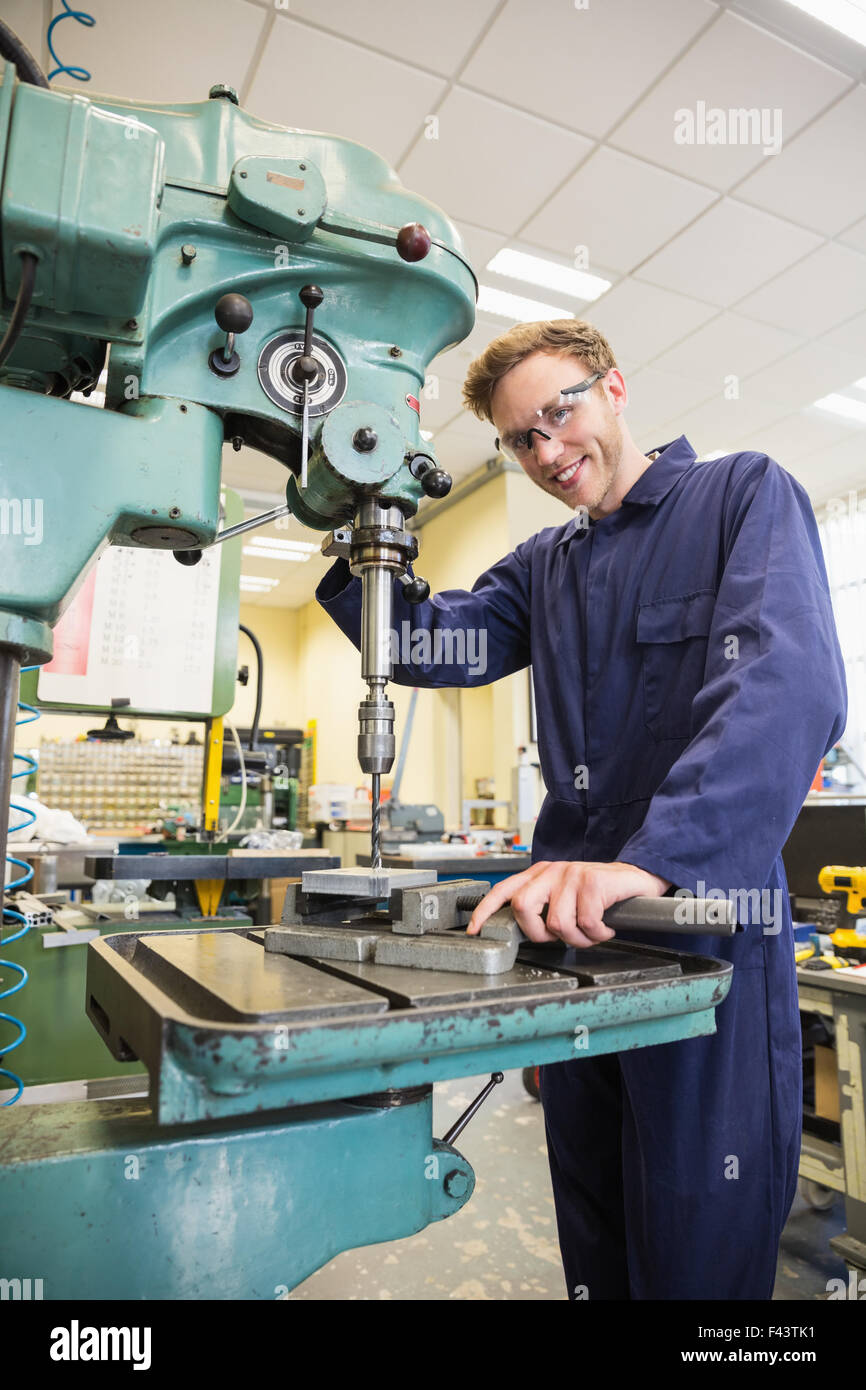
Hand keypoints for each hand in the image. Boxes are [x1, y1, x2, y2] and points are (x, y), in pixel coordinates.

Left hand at [466, 860, 671, 948]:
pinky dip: (597, 933)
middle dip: (538, 933)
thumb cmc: (599, 894)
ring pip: (558, 922)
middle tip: (559, 938)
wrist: (636, 879)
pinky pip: (586, 922)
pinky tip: (605, 928)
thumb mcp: (563, 898)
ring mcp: (572, 874)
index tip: (475, 931)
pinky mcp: (592, 880)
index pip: (503, 890)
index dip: (485, 911)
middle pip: (523, 906)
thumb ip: (542, 908)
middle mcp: (551, 871)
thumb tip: (522, 931)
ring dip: (578, 938)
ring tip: (591, 933)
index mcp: (539, 875)